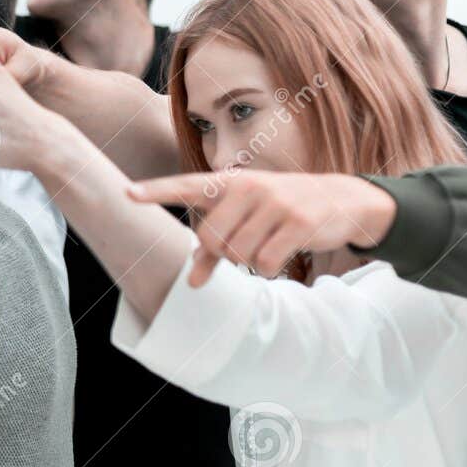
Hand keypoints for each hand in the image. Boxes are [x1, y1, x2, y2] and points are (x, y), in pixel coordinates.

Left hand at [127, 171, 397, 286]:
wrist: (340, 199)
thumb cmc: (279, 210)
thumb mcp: (246, 219)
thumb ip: (213, 249)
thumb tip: (192, 283)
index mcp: (230, 183)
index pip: (185, 186)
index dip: (155, 192)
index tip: (126, 193)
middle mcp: (248, 187)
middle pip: (211, 241)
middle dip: (226, 253)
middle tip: (249, 241)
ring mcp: (274, 203)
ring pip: (239, 255)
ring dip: (251, 260)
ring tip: (270, 241)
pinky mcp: (298, 222)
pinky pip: (265, 263)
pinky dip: (271, 267)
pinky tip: (285, 250)